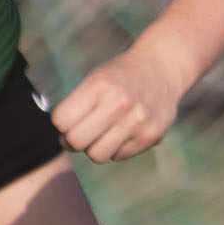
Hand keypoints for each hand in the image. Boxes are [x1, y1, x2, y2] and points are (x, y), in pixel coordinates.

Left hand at [54, 44, 190, 161]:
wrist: (162, 68)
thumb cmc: (120, 77)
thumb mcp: (95, 79)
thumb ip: (76, 106)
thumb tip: (62, 139)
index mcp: (100, 85)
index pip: (62, 120)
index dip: (61, 123)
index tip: (68, 120)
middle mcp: (120, 102)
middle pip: (77, 141)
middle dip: (73, 140)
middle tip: (80, 132)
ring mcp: (138, 121)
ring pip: (98, 155)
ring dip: (95, 147)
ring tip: (102, 133)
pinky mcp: (151, 135)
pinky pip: (119, 156)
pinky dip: (116, 147)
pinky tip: (124, 131)